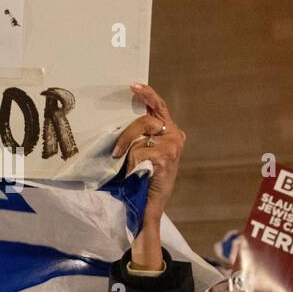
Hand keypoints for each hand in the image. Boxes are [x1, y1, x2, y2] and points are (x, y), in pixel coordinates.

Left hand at [114, 83, 184, 270]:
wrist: (149, 205)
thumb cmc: (143, 178)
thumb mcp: (141, 152)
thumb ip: (138, 134)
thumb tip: (120, 114)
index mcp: (171, 132)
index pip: (159, 106)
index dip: (146, 94)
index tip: (133, 85)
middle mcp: (175, 136)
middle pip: (145, 120)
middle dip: (127, 134)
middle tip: (116, 150)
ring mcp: (172, 147)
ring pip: (140, 136)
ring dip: (127, 150)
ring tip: (125, 165)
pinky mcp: (164, 157)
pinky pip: (138, 151)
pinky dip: (131, 163)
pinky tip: (135, 174)